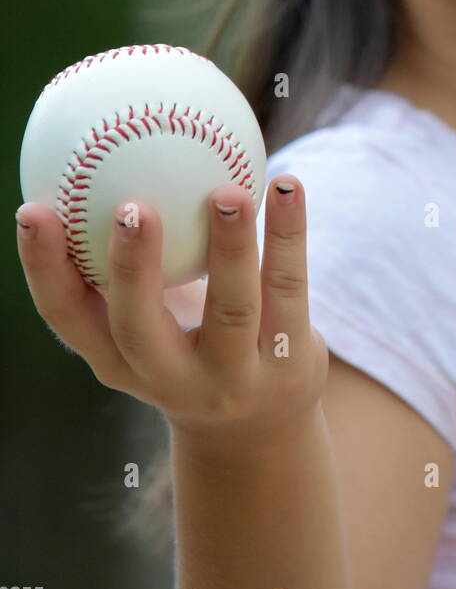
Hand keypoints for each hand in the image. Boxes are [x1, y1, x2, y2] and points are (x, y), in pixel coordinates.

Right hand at [16, 175, 328, 443]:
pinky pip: (289, 288)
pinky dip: (289, 233)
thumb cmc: (190, 345)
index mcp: (119, 361)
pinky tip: (287, 184)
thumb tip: (91, 159)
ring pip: (232, 309)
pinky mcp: (289, 363)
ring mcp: (233, 377)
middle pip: (140, 328)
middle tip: (131, 207)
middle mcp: (170, 379)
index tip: (33, 209)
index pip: (70, 319)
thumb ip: (124, 263)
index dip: (44, 269)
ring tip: (229, 190)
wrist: (262, 428)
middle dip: (132, 270)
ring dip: (230, 245)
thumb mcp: (149, 320)